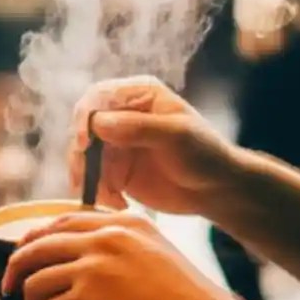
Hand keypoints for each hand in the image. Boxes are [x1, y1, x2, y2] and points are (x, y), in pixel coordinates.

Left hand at [1, 211, 245, 299]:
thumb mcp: (158, 258)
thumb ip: (125, 252)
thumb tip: (87, 268)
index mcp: (123, 224)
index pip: (63, 221)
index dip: (35, 239)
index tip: (22, 255)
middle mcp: (104, 241)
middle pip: (37, 250)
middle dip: (15, 273)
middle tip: (8, 293)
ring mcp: (93, 271)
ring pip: (36, 290)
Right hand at [70, 76, 244, 216]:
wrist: (218, 189)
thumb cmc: (205, 154)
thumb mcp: (177, 136)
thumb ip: (139, 127)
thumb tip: (98, 122)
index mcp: (138, 95)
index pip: (97, 98)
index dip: (84, 119)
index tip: (82, 143)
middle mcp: (122, 115)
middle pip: (83, 129)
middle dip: (81, 155)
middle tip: (85, 181)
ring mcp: (117, 143)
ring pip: (84, 157)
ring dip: (89, 178)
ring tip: (109, 199)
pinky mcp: (116, 170)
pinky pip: (94, 179)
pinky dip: (99, 193)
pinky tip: (119, 204)